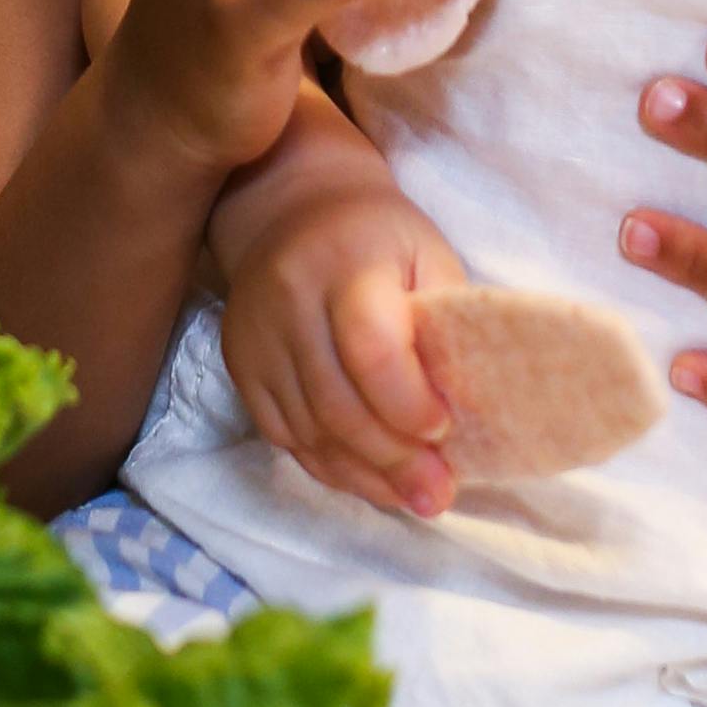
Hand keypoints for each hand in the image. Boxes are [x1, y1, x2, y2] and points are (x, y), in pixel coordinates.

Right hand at [220, 181, 468, 520]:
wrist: (294, 208)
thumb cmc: (381, 236)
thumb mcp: (429, 255)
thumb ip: (444, 326)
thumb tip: (467, 411)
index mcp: (347, 263)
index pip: (371, 349)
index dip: (408, 402)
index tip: (444, 430)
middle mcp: (290, 301)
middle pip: (338, 404)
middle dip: (393, 460)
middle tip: (437, 493)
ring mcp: (256, 337)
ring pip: (309, 431)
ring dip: (365, 475)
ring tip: (413, 498)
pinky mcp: (239, 365)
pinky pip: (284, 435)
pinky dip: (330, 466)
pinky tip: (369, 480)